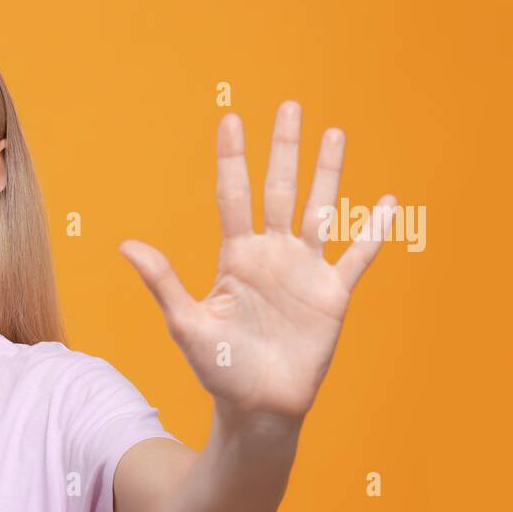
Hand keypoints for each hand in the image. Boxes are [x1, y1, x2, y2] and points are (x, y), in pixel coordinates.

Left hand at [120, 100, 395, 421]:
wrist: (257, 406)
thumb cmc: (218, 368)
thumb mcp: (186, 324)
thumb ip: (163, 282)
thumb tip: (126, 244)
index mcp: (236, 258)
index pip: (233, 196)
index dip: (233, 159)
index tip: (231, 119)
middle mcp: (272, 255)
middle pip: (279, 190)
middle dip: (284, 149)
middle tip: (289, 105)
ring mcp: (304, 271)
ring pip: (320, 210)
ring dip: (328, 174)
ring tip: (334, 134)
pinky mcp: (333, 295)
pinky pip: (357, 257)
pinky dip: (373, 232)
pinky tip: (387, 203)